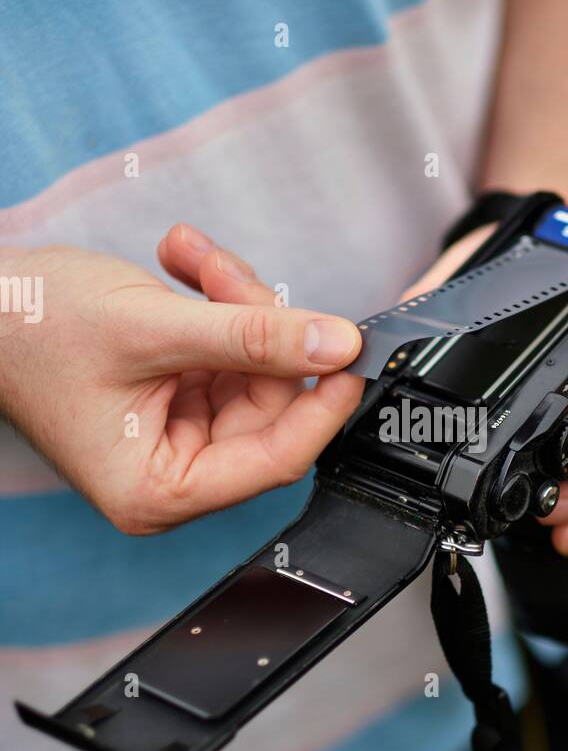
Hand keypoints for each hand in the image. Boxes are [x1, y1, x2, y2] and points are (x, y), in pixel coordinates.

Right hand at [0, 226, 362, 533]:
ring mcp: (176, 433)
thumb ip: (253, 338)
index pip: (275, 459)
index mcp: (159, 490)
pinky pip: (226, 351)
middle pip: (266, 407)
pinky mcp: (176, 395)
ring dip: (235, 304)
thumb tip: (336, 346)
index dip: (322, 404)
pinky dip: (216, 304)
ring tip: (193, 259)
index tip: (352, 354)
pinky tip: (184, 266)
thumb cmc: (31, 328)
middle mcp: (172, 473)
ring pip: (251, 370)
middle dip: (260, 330)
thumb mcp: (154, 327)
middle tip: (233, 278)